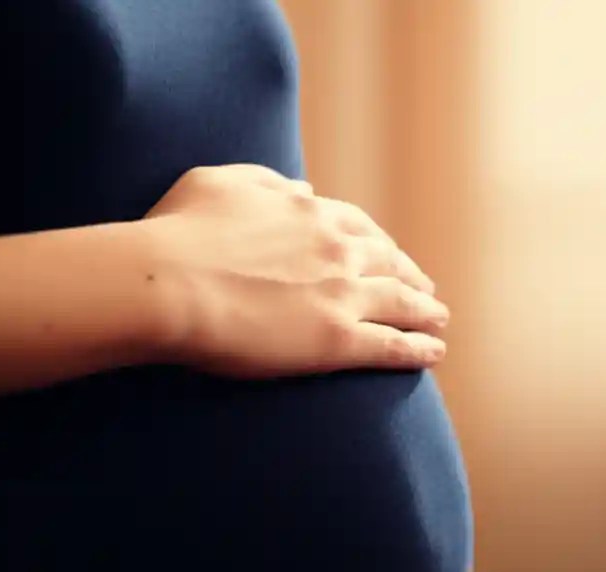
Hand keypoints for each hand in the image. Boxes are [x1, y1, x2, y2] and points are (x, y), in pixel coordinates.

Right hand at [143, 163, 448, 377]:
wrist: (167, 283)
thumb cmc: (177, 232)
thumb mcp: (220, 183)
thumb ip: (266, 183)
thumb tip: (303, 188)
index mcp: (309, 212)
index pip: (358, 226)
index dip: (378, 243)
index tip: (388, 254)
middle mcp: (336, 249)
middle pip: (389, 262)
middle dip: (411, 276)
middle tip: (424, 290)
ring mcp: (342, 294)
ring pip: (401, 302)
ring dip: (427, 312)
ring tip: (439, 321)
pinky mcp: (338, 340)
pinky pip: (392, 345)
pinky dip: (419, 349)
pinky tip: (434, 354)